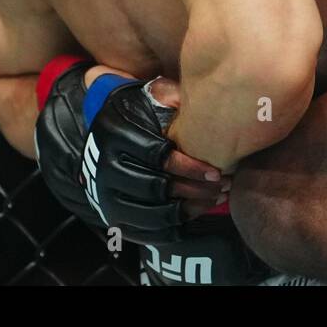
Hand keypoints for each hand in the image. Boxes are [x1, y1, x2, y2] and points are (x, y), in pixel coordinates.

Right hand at [82, 69, 228, 219]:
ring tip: (215, 199)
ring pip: (153, 213)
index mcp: (117, 134)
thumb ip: (172, 98)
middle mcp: (106, 167)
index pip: (157, 157)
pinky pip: (146, 231)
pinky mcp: (113, 215)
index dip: (189, 167)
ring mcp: (106, 195)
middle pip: (156, 188)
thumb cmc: (137, 112)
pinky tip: (195, 212)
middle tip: (223, 187)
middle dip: (194, 190)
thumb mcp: (149, 95)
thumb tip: (203, 102)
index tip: (215, 172)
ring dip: (189, 209)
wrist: (103, 133)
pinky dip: (174, 226)